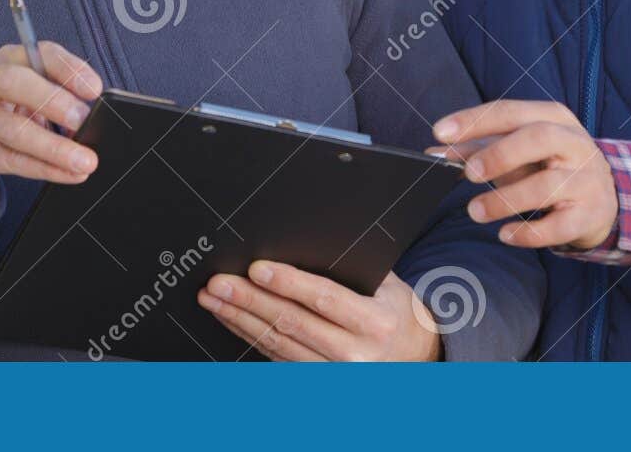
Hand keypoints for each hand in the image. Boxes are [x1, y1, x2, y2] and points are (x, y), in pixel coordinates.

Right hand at [0, 42, 102, 205]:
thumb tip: (91, 119)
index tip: (94, 89)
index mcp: (6, 60)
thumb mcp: (23, 96)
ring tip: (85, 160)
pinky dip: (46, 169)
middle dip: (54, 100)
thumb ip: (53, 97)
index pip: (40, 54)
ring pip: (15, 130)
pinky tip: (69, 173)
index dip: (69, 69)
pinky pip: (13, 160)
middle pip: (15, 83)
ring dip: (55, 147)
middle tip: (82, 120)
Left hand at [198, 263, 440, 361]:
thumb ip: (351, 270)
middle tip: (219, 284)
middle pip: (292, 324)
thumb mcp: (388, 286)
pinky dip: (252, 338)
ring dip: (241, 320)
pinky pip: (278, 359)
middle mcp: (355, 355)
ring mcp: (335, 376)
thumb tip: (301, 246)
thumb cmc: (396, 312)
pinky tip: (234, 321)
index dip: (288, 283)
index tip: (256, 269)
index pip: (324, 299)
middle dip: (250, 301)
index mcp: (376, 323)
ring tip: (215, 300)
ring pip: (279, 345)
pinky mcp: (320, 385)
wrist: (416, 358)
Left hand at [430, 100, 617, 249]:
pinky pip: (558, 226)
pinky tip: (505, 234)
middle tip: (468, 173)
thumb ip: (478, 149)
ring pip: (546, 185)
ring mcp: (586, 179)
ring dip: (505, 199)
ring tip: (474, 211)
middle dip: (499, 154)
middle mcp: (574, 143)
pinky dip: (528, 232)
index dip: (473, 120)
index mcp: (553, 118)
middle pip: (537, 138)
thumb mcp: (519, 150)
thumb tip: (435, 152)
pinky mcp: (589, 215)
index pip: (510, 111)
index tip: (439, 132)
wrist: (606, 199)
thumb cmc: (552, 166)